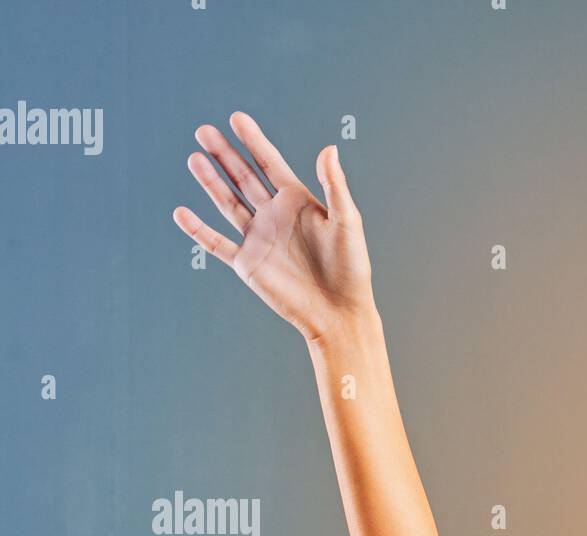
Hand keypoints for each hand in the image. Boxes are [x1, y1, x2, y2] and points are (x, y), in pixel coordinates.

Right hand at [172, 113, 373, 342]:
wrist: (339, 312)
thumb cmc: (351, 268)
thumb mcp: (347, 222)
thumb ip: (335, 185)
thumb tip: (329, 147)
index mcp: (298, 201)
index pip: (269, 163)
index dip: (253, 140)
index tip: (236, 118)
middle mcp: (275, 216)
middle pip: (243, 178)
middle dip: (225, 154)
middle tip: (204, 131)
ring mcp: (259, 239)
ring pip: (228, 203)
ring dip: (211, 182)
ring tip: (195, 158)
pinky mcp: (248, 264)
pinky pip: (217, 244)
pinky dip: (198, 230)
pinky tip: (180, 213)